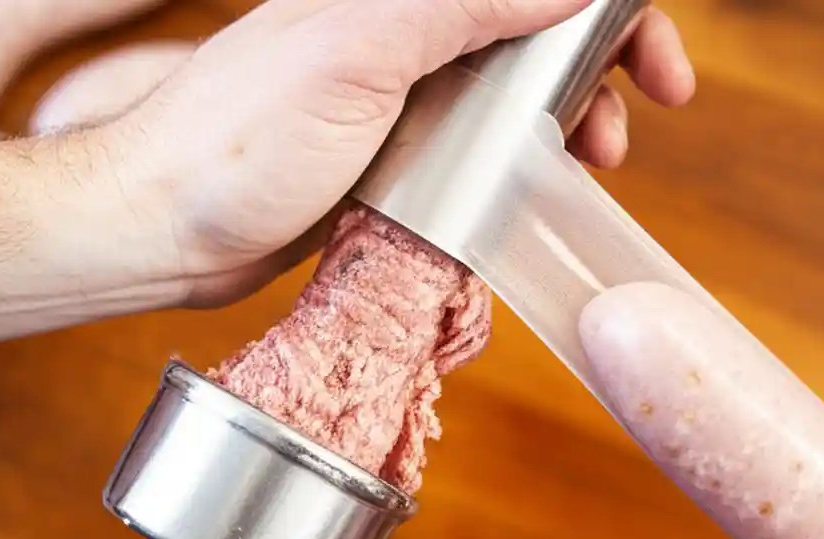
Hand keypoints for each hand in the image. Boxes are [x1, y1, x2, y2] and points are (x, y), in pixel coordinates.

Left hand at [85, 0, 694, 306]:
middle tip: (656, 98)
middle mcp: (406, 29)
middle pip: (538, 24)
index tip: (650, 51)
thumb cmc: (236, 142)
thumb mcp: (355, 54)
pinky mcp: (400, 149)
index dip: (602, 6)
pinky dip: (530, 157)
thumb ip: (461, 3)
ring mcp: (405, 90)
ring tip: (600, 156)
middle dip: (608, 55)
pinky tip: (542, 184)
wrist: (167, 230)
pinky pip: (486, 141)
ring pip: (521, 85)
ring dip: (578, 113)